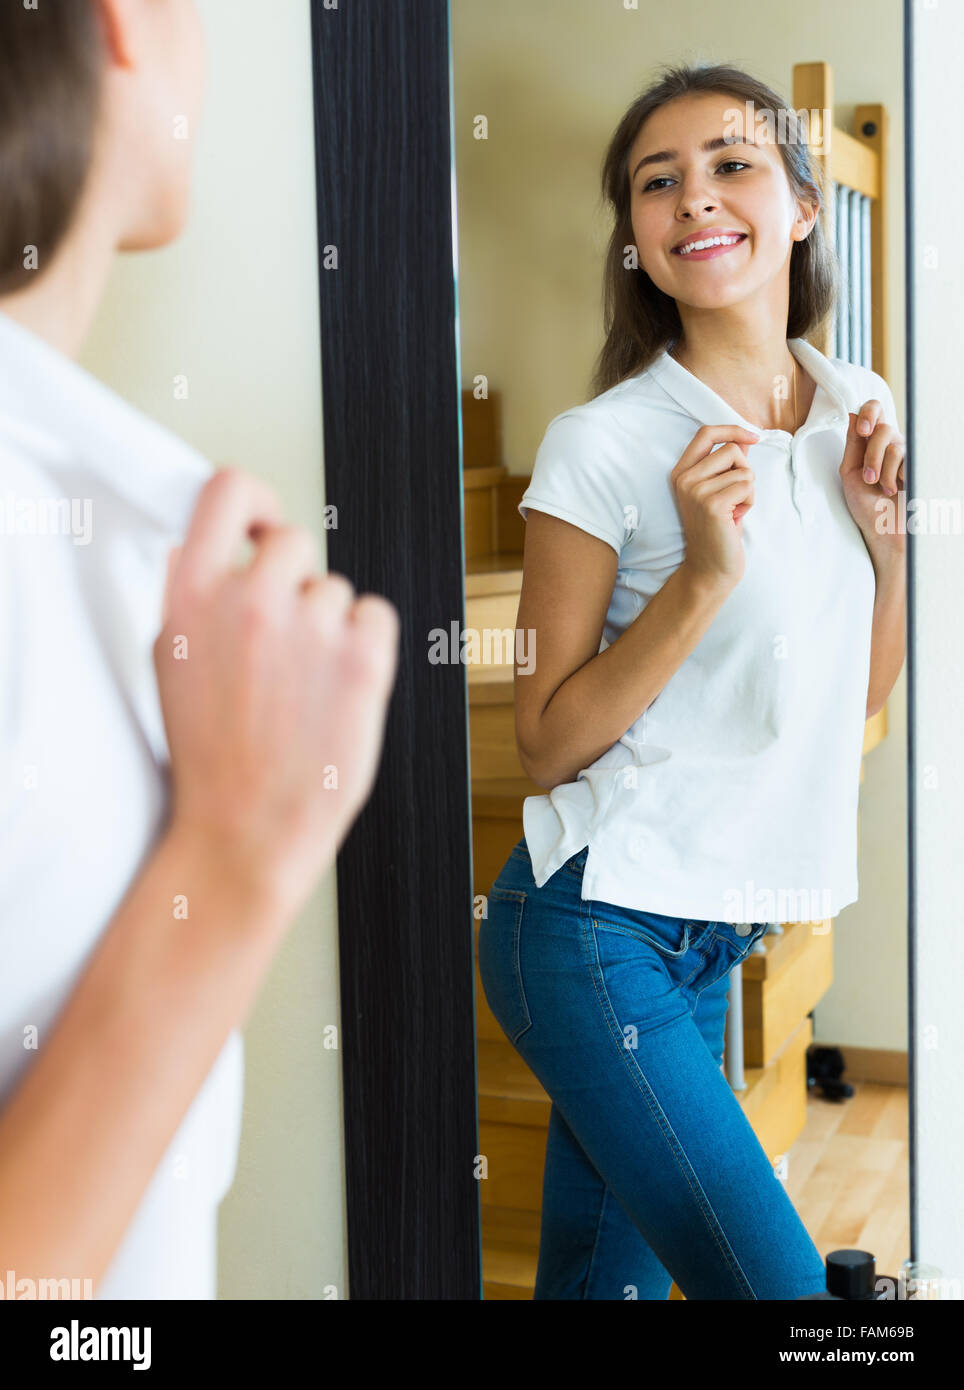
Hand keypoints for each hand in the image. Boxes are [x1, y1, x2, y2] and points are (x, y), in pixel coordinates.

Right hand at [154, 467, 399, 923]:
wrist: (245, 832)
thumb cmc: (211, 758)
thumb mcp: (170, 665)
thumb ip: (189, 599)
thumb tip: (198, 547)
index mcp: (191, 597)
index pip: (227, 493)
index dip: (252, 499)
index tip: (259, 521)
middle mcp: (250, 600)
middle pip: (292, 541)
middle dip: (292, 581)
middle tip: (286, 639)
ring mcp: (310, 628)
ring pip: (335, 590)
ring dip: (327, 626)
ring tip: (303, 687)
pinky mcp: (363, 659)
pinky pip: (376, 615)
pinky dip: (365, 644)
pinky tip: (337, 689)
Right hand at [671, 423, 761, 589]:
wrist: (710, 566)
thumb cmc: (718, 528)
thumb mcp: (721, 490)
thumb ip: (729, 464)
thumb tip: (746, 438)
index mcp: (681, 472)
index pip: (706, 433)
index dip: (732, 429)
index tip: (754, 437)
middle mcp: (684, 479)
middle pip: (731, 449)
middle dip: (745, 470)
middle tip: (736, 496)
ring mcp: (695, 491)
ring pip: (743, 469)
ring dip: (748, 490)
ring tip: (734, 510)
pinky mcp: (712, 504)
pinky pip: (747, 485)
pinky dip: (749, 501)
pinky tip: (736, 518)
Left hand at [838, 400, 905, 560]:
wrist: (883, 528)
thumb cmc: (865, 504)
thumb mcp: (849, 472)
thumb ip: (852, 444)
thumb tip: (852, 414)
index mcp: (871, 442)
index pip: (874, 410)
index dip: (869, 412)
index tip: (862, 431)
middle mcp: (890, 443)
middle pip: (883, 428)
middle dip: (871, 456)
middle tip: (869, 478)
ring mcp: (907, 453)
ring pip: (893, 445)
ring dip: (882, 471)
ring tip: (882, 488)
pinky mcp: (918, 463)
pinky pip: (906, 458)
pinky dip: (895, 477)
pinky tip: (898, 488)